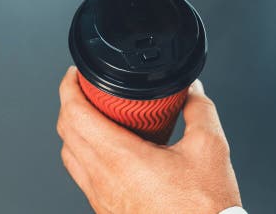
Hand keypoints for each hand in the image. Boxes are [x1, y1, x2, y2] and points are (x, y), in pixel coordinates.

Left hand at [57, 67, 241, 213]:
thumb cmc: (202, 208)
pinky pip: (81, 176)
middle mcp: (103, 178)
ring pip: (69, 155)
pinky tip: (106, 151)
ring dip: (74, 130)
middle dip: (69, 103)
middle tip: (84, 90)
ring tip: (92, 116)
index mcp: (121, 157)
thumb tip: (192, 90)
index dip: (69, 87)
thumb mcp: (209, 149)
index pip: (75, 113)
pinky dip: (84, 155)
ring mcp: (100, 197)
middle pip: (65, 131)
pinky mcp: (105, 210)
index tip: (75, 75)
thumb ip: (199, 110)